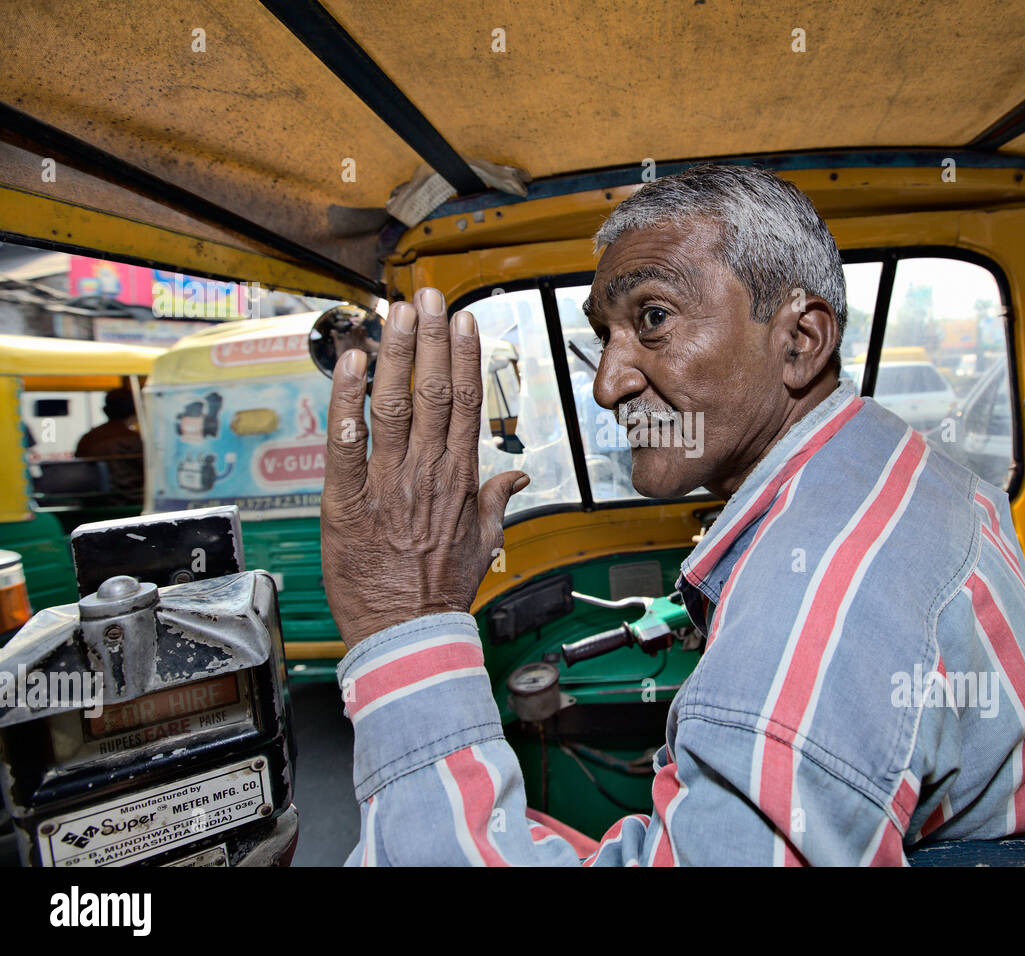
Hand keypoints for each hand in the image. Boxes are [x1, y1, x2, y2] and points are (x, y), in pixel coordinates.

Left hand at [321, 287, 528, 649]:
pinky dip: (347, 402)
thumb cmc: (442, 592)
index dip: (465, 357)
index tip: (464, 321)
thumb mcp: (483, 545)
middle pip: (436, 393)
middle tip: (428, 296)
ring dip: (397, 355)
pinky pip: (346, 445)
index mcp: (460, 479)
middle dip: (432, 339)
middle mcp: (428, 473)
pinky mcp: (348, 503)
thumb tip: (515, 478)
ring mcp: (389, 485)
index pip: (467, 404)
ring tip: (396, 312)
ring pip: (396, 407)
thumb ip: (495, 502)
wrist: (408, 634)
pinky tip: (350, 364)